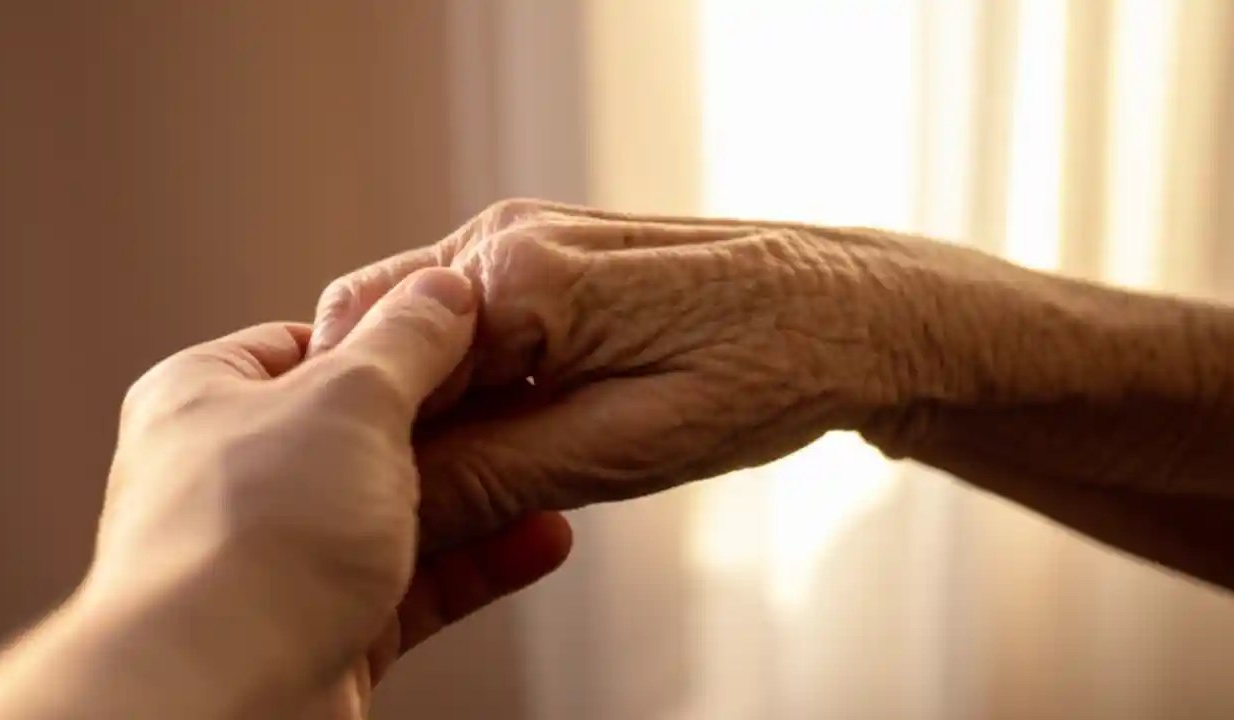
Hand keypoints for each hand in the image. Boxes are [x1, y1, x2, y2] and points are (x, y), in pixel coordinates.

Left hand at [86, 267, 570, 716]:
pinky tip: (536, 538)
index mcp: (207, 397)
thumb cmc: (246, 543)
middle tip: (524, 401)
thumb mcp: (346, 401)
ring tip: (549, 470)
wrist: (220, 700)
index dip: (394, 336)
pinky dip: (477, 561)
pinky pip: (414, 581)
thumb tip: (443, 290)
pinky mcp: (323, 628)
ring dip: (480, 493)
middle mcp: (236, 477)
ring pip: (398, 511)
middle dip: (456, 422)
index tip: (465, 335)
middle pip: (367, 430)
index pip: (313, 343)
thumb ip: (405, 340)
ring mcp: (279, 557)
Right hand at [310, 200, 907, 548]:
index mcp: (516, 271)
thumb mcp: (623, 450)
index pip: (373, 371)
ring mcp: (526, 236)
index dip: (374, 453)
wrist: (859, 316)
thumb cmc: (768, 375)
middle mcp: (505, 235)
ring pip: (419, 337)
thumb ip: (492, 472)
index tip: (394, 519)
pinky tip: (514, 431)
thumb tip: (388, 509)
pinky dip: (471, 385)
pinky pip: (470, 324)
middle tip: (433, 504)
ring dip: (433, 407)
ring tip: (482, 474)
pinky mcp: (551, 255)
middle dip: (391, 427)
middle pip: (379, 343)